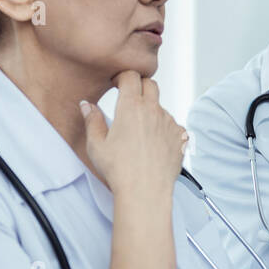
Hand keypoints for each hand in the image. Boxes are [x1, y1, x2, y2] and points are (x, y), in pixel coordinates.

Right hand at [80, 70, 186, 195]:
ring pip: (161, 107)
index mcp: (131, 107)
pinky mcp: (181, 136)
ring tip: (139, 134)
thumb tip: (86, 105)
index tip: (117, 84)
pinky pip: (172, 125)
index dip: (123, 77)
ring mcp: (170, 122)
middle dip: (140, 86)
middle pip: (150, 84)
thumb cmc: (119, 171)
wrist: (145, 192)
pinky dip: (163, 129)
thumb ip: (92, 120)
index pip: (131, 76)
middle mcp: (154, 110)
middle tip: (129, 99)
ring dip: (151, 112)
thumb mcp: (96, 145)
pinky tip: (153, 146)